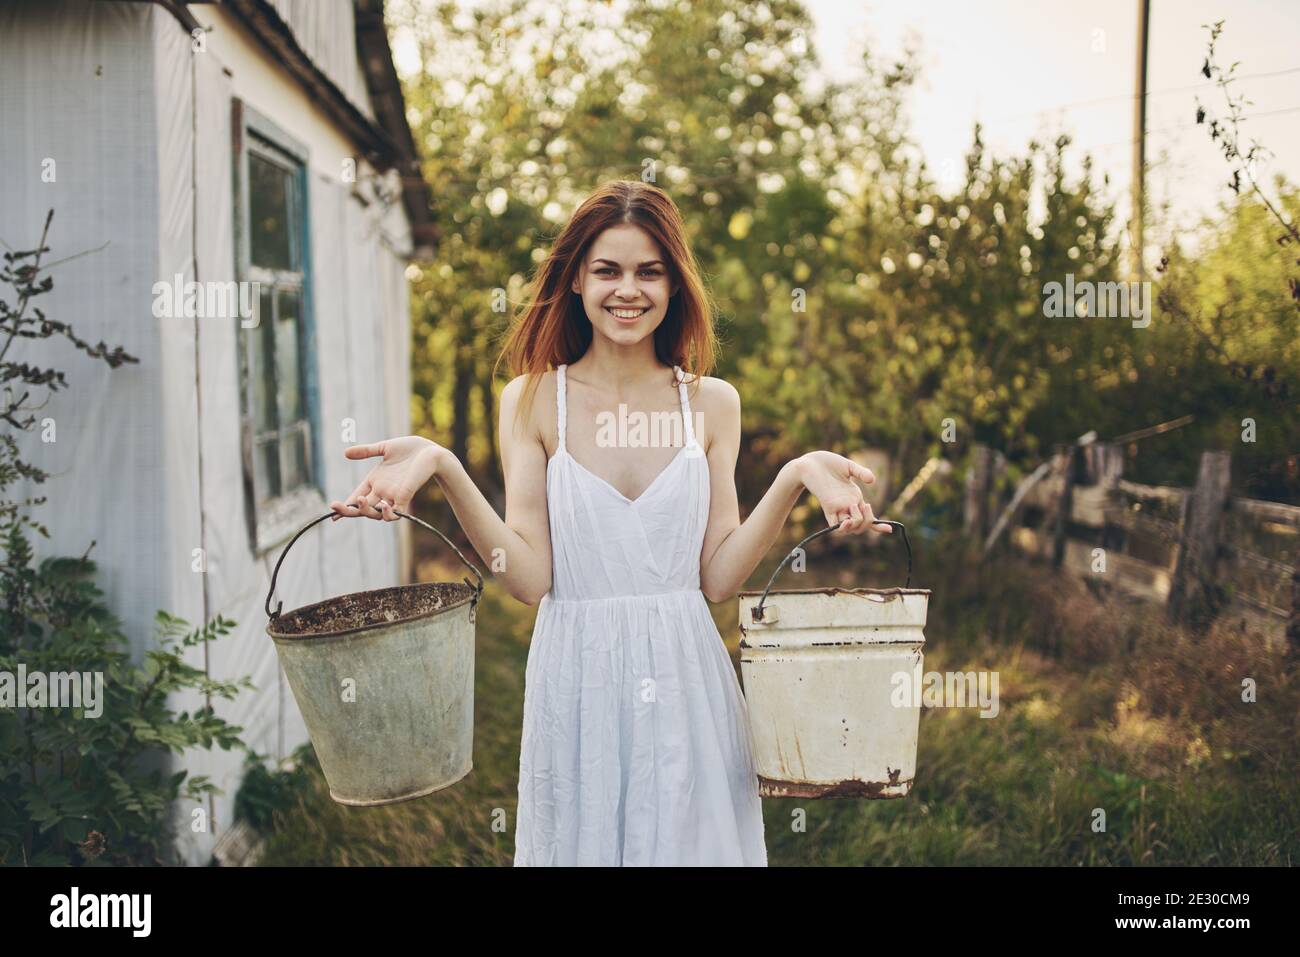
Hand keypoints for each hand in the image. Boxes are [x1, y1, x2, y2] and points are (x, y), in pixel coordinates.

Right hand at [330, 436, 444, 521]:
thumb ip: (366, 451)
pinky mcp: (405, 495)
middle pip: (361, 507)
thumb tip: (345, 453)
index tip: (332, 510)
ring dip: (364, 510)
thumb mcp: (384, 448)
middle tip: (334, 508)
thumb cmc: (410, 449)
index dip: (345, 505)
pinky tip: (384, 506)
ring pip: (375, 512)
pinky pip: (395, 513)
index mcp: (375, 480)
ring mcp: (393, 495)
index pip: (356, 496)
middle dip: (347, 510)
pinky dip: (388, 513)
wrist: (431, 450)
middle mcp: (382, 490)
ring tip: (359, 500)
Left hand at [796, 451, 892, 534]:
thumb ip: (861, 472)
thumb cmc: (828, 463)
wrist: (810, 462)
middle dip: (868, 522)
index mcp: (854, 496)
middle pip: (861, 525)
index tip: (890, 529)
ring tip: (856, 506)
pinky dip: (842, 527)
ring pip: (850, 528)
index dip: (878, 525)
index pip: (868, 516)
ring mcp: (838, 507)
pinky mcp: (827, 506)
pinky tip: (846, 522)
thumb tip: (873, 480)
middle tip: (866, 505)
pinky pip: (834, 525)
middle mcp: (847, 504)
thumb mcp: (848, 466)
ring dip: (857, 523)